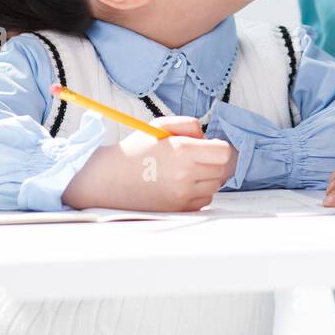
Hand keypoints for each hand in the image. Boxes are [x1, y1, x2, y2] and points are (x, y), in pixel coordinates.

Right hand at [63, 115, 233, 212]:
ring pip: (215, 186)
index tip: (210, 147)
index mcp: (182, 150)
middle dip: (213, 162)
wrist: (110, 179)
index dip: (219, 147)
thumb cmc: (136, 150)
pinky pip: (204, 200)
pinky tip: (182, 185)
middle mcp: (185, 174)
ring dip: (207, 177)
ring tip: (187, 171)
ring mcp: (182, 195)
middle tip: (196, 158)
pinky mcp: (178, 209)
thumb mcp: (160, 125)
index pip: (224, 152)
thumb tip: (208, 138)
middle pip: (222, 170)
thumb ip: (189, 125)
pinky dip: (199, 193)